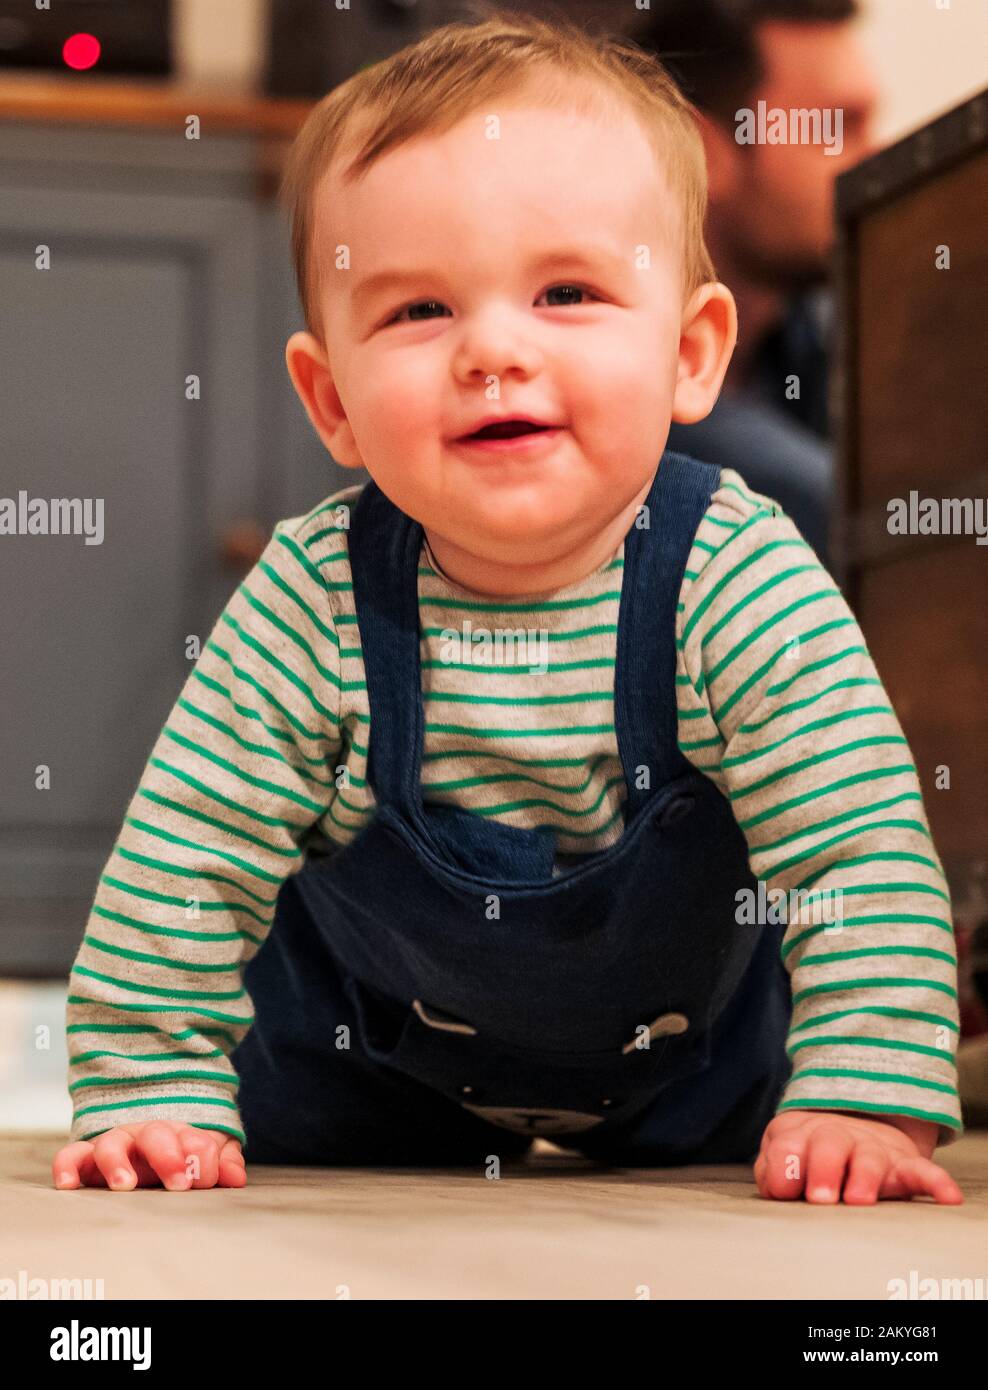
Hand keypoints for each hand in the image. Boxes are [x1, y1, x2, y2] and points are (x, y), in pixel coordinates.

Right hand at [52, 1121, 246, 1190]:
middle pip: (156, 1134)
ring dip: (117, 1162)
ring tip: (125, 1185)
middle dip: (168, 1157)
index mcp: (180, 1135)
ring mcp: (117, 1145)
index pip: (194, 1140)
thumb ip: (223, 1163)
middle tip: (179, 1184)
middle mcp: (146, 1136)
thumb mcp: (208, 1156)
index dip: (202, 1157)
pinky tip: (69, 1185)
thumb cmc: (183, 1154)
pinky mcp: (88, 1159)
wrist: (152, 1139)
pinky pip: (72, 1155)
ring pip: (112, 1143)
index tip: (205, 1180)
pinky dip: (67, 1166)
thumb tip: (236, 1178)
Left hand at [753, 1110, 962, 1204]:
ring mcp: (871, 1150)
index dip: (785, 1166)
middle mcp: (837, 1139)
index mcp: (801, 1136)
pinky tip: (947, 1196)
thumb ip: (773, 1171)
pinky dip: (936, 1182)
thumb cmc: (807, 1154)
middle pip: (829, 1146)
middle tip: (820, 1198)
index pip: (788, 1146)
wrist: (850, 1125)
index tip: (784, 1190)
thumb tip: (778, 1186)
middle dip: (823, 1169)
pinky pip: (923, 1171)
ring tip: (859, 1199)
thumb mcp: (782, 1155)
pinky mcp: (903, 1165)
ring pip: (870, 1158)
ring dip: (865, 1177)